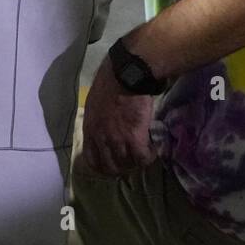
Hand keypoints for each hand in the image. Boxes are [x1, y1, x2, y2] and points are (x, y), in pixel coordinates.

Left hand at [81, 58, 155, 175]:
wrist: (126, 75)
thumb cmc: (110, 82)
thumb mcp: (94, 103)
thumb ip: (98, 120)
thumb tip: (104, 127)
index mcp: (90, 130)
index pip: (92, 160)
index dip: (103, 168)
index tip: (113, 167)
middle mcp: (101, 139)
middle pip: (110, 167)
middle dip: (122, 169)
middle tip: (132, 163)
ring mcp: (117, 140)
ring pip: (127, 165)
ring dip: (137, 163)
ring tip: (145, 155)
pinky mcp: (135, 138)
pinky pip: (142, 158)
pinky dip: (149, 158)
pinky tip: (154, 150)